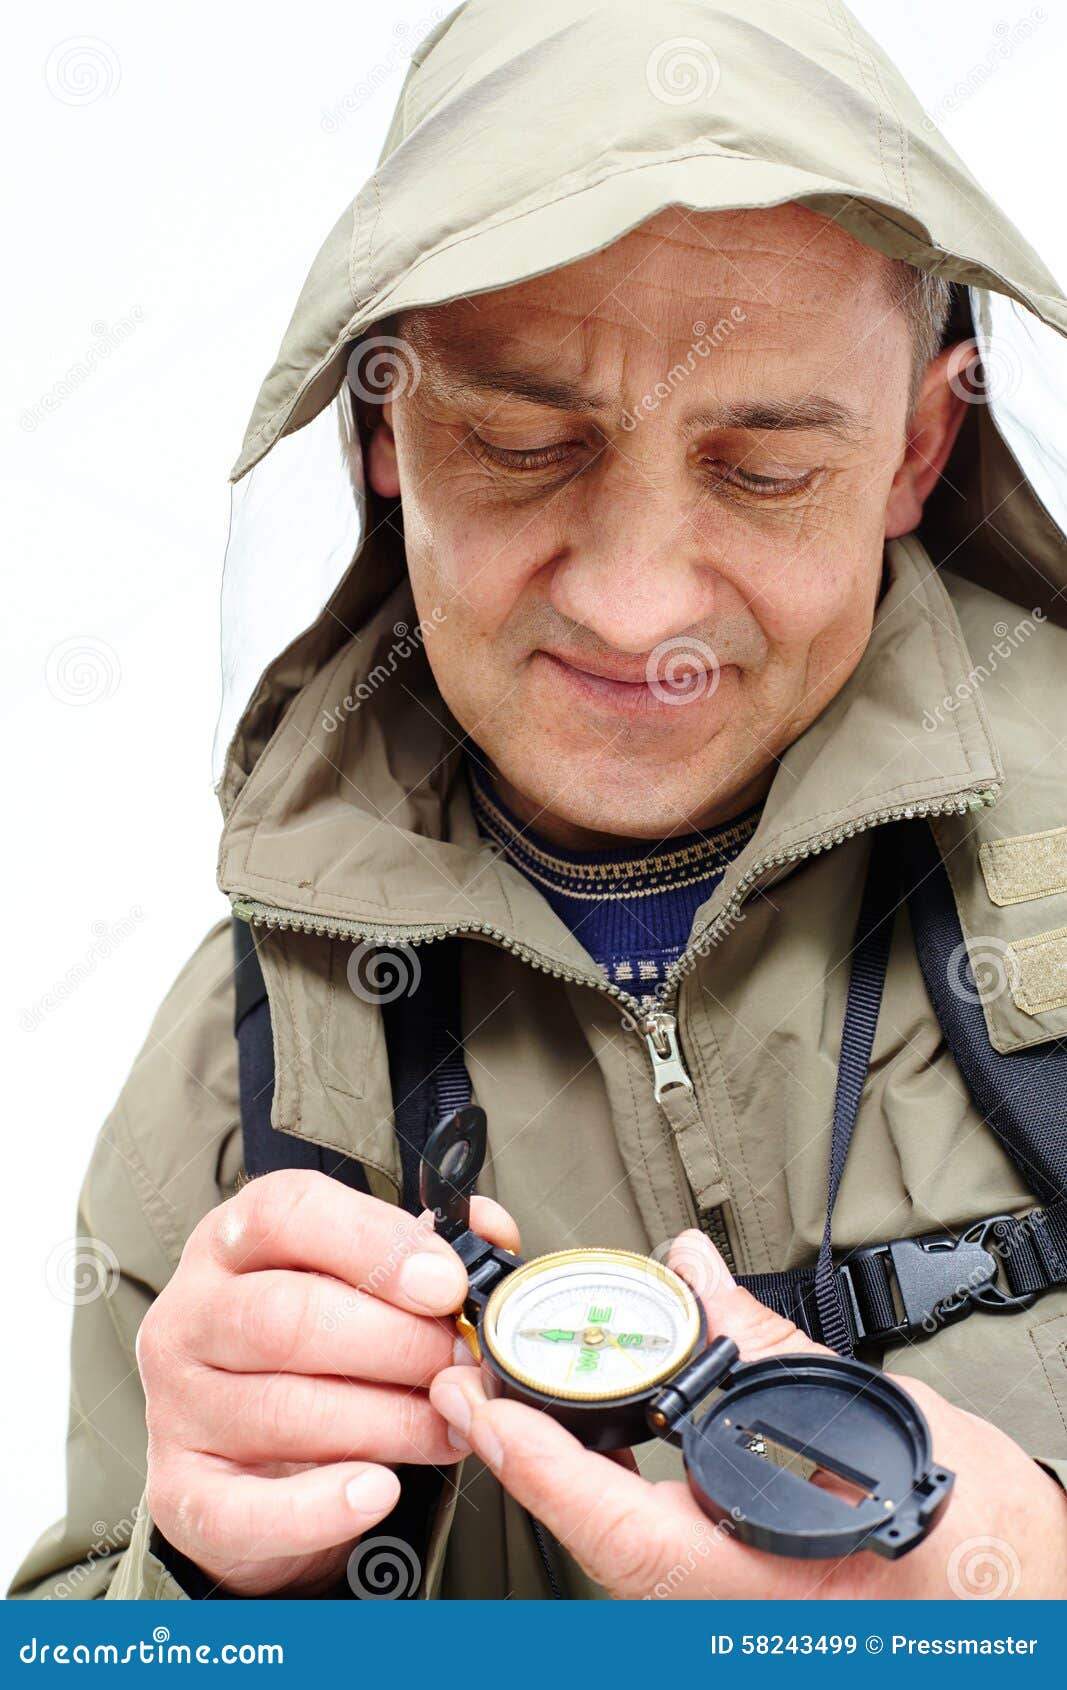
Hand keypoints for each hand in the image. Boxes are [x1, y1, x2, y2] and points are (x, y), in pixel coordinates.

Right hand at [137, 1170, 515, 1595]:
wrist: (248, 1456)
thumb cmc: (316, 1348)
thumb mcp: (361, 1281)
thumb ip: (427, 1250)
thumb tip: (489, 1228)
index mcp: (235, 1241)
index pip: (287, 1213)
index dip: (375, 1242)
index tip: (446, 1284)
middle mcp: (192, 1313)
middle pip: (287, 1316)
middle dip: (395, 1342)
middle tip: (460, 1362)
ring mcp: (177, 1405)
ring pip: (281, 1410)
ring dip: (388, 1421)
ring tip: (449, 1424)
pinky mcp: (182, 1493)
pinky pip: (246, 1510)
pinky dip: (321, 1507)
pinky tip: (377, 1491)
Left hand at [430, 1230, 1066, 1597]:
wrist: (1024, 1606)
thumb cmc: (975, 1553)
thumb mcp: (874, 1427)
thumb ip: (765, 1344)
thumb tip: (693, 1266)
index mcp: (744, 1584)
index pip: (612, 1529)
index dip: (536, 1464)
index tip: (480, 1406)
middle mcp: (717, 1604)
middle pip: (589, 1531)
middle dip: (522, 1452)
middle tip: (466, 1377)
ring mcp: (723, 1601)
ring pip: (611, 1536)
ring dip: (556, 1460)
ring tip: (507, 1388)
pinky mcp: (735, 1584)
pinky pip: (650, 1535)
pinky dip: (608, 1474)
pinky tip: (593, 1425)